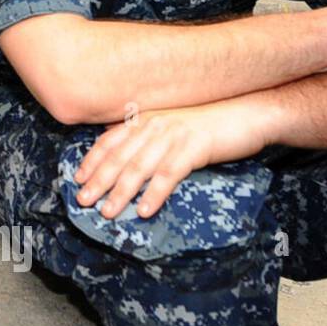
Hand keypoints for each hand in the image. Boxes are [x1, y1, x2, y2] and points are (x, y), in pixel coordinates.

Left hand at [72, 104, 268, 219]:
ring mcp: (173, 135)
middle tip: (82, 201)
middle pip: (118, 157)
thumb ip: (147, 133)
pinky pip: (168, 175)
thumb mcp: (171, 123)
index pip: (109, 140)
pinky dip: (154, 194)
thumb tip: (122, 149)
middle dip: (98, 181)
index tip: (77, 179)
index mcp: (145, 118)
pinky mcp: (194, 148)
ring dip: (120, 193)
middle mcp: (154, 124)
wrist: (248, 113)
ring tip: (107, 212)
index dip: (91, 161)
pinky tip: (144, 210)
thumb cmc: (210, 122)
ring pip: (138, 168)